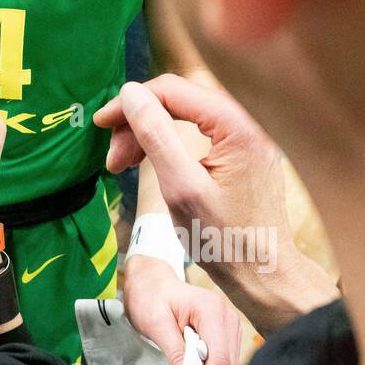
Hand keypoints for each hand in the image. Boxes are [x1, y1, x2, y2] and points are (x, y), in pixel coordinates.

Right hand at [95, 74, 338, 334]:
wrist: (264, 275)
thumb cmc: (225, 241)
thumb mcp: (180, 187)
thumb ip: (155, 135)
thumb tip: (130, 93)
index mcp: (238, 125)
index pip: (172, 89)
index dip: (130, 103)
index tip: (100, 124)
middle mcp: (249, 120)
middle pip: (178, 99)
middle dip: (138, 122)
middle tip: (113, 159)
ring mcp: (249, 135)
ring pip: (185, 114)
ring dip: (150, 133)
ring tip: (123, 165)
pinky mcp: (244, 150)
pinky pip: (199, 130)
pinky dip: (169, 142)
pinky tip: (150, 162)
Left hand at [122, 253, 241, 364]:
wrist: (153, 282)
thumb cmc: (151, 298)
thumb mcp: (155, 323)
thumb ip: (173, 350)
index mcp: (210, 309)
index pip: (219, 357)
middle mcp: (227, 315)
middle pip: (228, 363)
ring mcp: (231, 323)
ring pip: (230, 363)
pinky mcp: (229, 331)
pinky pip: (226, 358)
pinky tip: (195, 363)